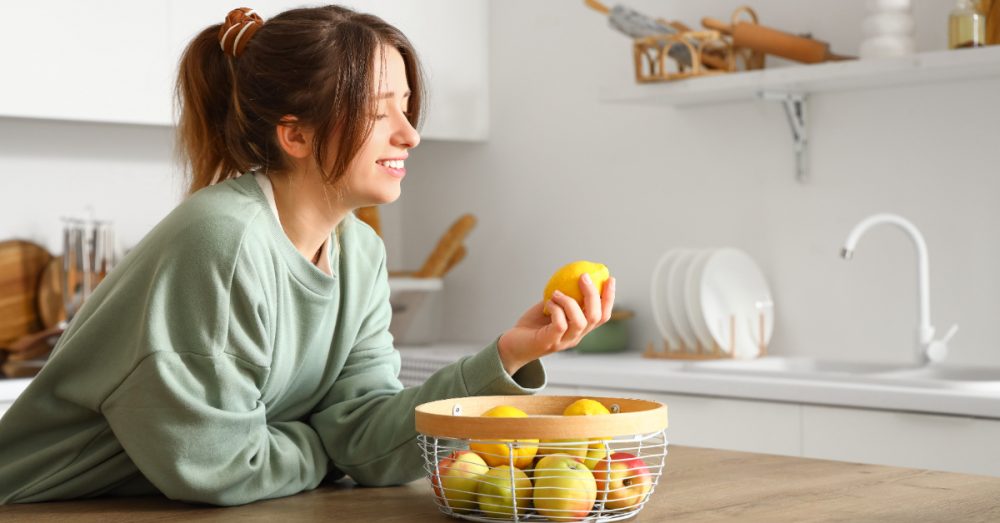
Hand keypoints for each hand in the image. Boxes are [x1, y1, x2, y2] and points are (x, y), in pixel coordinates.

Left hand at [497, 274, 615, 374]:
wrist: (512, 346)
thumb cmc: (532, 326)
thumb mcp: (552, 308)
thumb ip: (564, 298)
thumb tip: (572, 276)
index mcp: (579, 329)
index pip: (603, 316)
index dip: (609, 298)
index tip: (610, 279)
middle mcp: (575, 337)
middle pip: (596, 317)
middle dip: (593, 294)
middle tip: (584, 277)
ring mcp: (563, 341)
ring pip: (580, 321)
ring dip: (570, 301)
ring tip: (557, 293)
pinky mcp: (549, 342)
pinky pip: (560, 324)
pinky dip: (556, 309)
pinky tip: (548, 303)